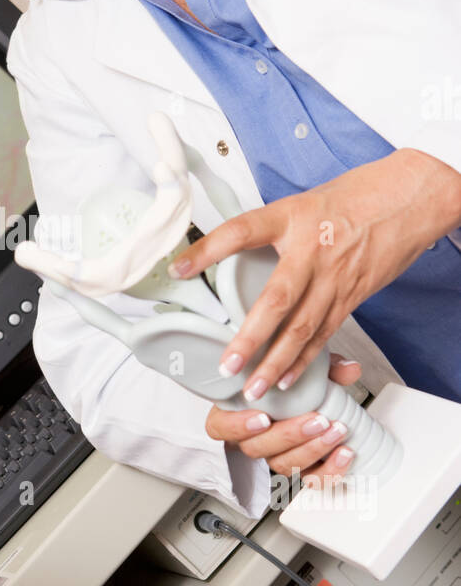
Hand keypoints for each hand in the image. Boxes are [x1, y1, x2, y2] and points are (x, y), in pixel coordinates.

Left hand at [169, 149, 460, 399]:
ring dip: (276, 362)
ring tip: (252, 387)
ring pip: (303, 328)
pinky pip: (324, 333)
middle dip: (250, 338)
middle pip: (277, 300)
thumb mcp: (302, 202)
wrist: (408, 199)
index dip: (207, 249)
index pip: (241, 231)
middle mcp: (311, 250)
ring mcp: (334, 277)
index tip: (177, 268)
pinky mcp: (351, 296)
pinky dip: (304, 360)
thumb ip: (270, 229)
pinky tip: (286, 379)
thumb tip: (228, 251)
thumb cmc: (352, 197)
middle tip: (226, 364)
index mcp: (291, 217)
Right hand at [205, 352, 361, 483]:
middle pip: (257, 448)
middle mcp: (253, 438)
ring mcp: (275, 456)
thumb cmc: (297, 379)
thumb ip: (323, 366)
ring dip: (312, 449)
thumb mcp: (305, 365)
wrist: (317, 397)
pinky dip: (329, 469)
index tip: (263, 417)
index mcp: (237, 411)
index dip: (237, 426)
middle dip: (289, 435)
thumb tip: (348, 369)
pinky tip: (344, 453)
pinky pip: (309, 479)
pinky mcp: (300, 469)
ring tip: (336, 431)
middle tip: (317, 420)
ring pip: (283, 465)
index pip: (220, 427)